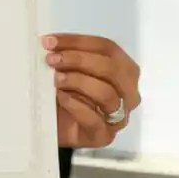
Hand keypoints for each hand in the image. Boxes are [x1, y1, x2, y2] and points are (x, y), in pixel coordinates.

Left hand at [43, 33, 140, 148]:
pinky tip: (61, 97)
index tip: (50, 41)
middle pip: (112, 69)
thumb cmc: (65, 92)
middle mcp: (128, 92)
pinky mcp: (103, 136)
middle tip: (52, 59)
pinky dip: (76, 105)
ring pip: (107, 94)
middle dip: (79, 60)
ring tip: (56, 79)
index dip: (78, 42)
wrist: (53, 127)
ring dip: (78, 82)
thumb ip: (68, 54)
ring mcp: (118, 117)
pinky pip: (94, 119)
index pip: (107, 48)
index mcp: (123, 69)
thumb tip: (51, 42)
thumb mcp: (67, 69)